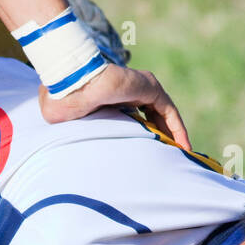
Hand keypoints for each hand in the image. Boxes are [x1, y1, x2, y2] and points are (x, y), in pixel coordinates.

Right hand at [39, 66, 190, 150]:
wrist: (70, 89)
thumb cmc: (62, 104)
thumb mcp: (68, 122)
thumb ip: (75, 130)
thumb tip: (70, 152)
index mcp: (107, 97)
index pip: (129, 116)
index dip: (137, 134)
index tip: (141, 153)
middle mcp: (126, 90)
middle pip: (149, 116)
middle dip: (158, 136)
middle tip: (165, 157)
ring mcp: (139, 86)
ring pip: (162, 114)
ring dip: (171, 134)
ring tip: (179, 155)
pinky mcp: (150, 87)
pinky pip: (168, 112)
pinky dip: (177, 129)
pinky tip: (183, 147)